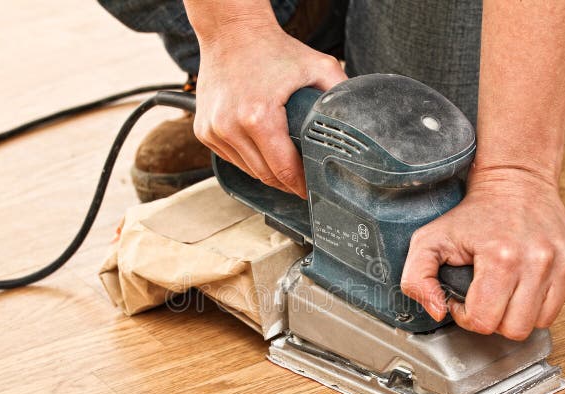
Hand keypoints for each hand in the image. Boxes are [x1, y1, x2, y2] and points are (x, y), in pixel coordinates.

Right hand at [193, 22, 346, 197]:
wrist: (231, 31)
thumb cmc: (270, 48)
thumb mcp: (318, 66)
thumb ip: (340, 93)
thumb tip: (359, 118)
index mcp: (259, 117)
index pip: (283, 170)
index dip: (300, 186)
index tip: (310, 191)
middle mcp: (231, 127)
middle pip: (265, 176)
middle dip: (286, 182)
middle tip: (301, 181)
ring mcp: (214, 131)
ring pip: (247, 171)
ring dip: (266, 172)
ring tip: (283, 165)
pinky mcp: (204, 131)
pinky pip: (231, 159)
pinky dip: (248, 159)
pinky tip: (260, 148)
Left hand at [400, 166, 564, 339]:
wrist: (516, 180)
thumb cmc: (472, 213)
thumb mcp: (428, 240)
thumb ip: (416, 280)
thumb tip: (438, 311)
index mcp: (502, 257)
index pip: (484, 321)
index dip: (467, 315)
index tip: (464, 296)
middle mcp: (539, 260)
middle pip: (515, 329)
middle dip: (494, 319)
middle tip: (484, 296)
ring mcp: (564, 262)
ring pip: (540, 323)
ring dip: (518, 313)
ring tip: (504, 290)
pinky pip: (559, 305)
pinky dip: (539, 301)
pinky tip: (524, 281)